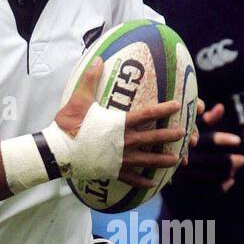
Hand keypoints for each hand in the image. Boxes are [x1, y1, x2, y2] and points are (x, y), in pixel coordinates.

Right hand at [55, 57, 184, 189]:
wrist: (58, 152)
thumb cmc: (69, 125)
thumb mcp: (79, 99)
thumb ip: (91, 79)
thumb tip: (97, 59)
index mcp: (120, 124)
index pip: (147, 114)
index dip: (164, 109)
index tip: (177, 105)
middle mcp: (125, 142)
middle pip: (153, 139)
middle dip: (170, 136)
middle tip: (184, 134)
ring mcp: (120, 159)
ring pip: (148, 161)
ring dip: (163, 160)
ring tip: (177, 160)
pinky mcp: (113, 171)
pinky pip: (132, 178)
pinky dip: (143, 181)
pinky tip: (153, 184)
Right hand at [179, 101, 243, 191]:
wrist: (152, 156)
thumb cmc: (174, 137)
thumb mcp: (186, 125)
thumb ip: (204, 119)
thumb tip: (221, 107)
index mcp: (186, 141)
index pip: (208, 141)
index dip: (223, 140)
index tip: (238, 141)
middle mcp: (184, 157)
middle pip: (210, 161)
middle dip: (228, 161)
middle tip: (243, 160)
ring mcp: (183, 173)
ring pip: (209, 175)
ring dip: (226, 173)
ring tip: (236, 169)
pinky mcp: (183, 185)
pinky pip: (205, 189)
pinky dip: (220, 186)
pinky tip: (230, 182)